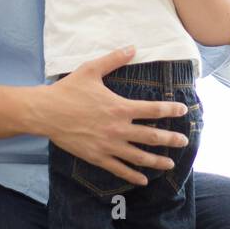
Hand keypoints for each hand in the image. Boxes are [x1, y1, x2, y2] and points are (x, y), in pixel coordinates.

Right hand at [37, 46, 189, 185]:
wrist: (45, 112)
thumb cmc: (68, 90)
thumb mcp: (91, 70)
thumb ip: (114, 59)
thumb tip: (132, 47)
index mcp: (120, 107)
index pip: (153, 109)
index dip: (171, 110)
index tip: (183, 111)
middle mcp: (118, 128)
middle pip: (152, 136)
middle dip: (171, 139)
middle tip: (184, 141)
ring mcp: (108, 145)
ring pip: (139, 156)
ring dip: (157, 161)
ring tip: (171, 163)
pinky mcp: (97, 157)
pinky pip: (119, 169)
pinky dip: (132, 176)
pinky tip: (143, 180)